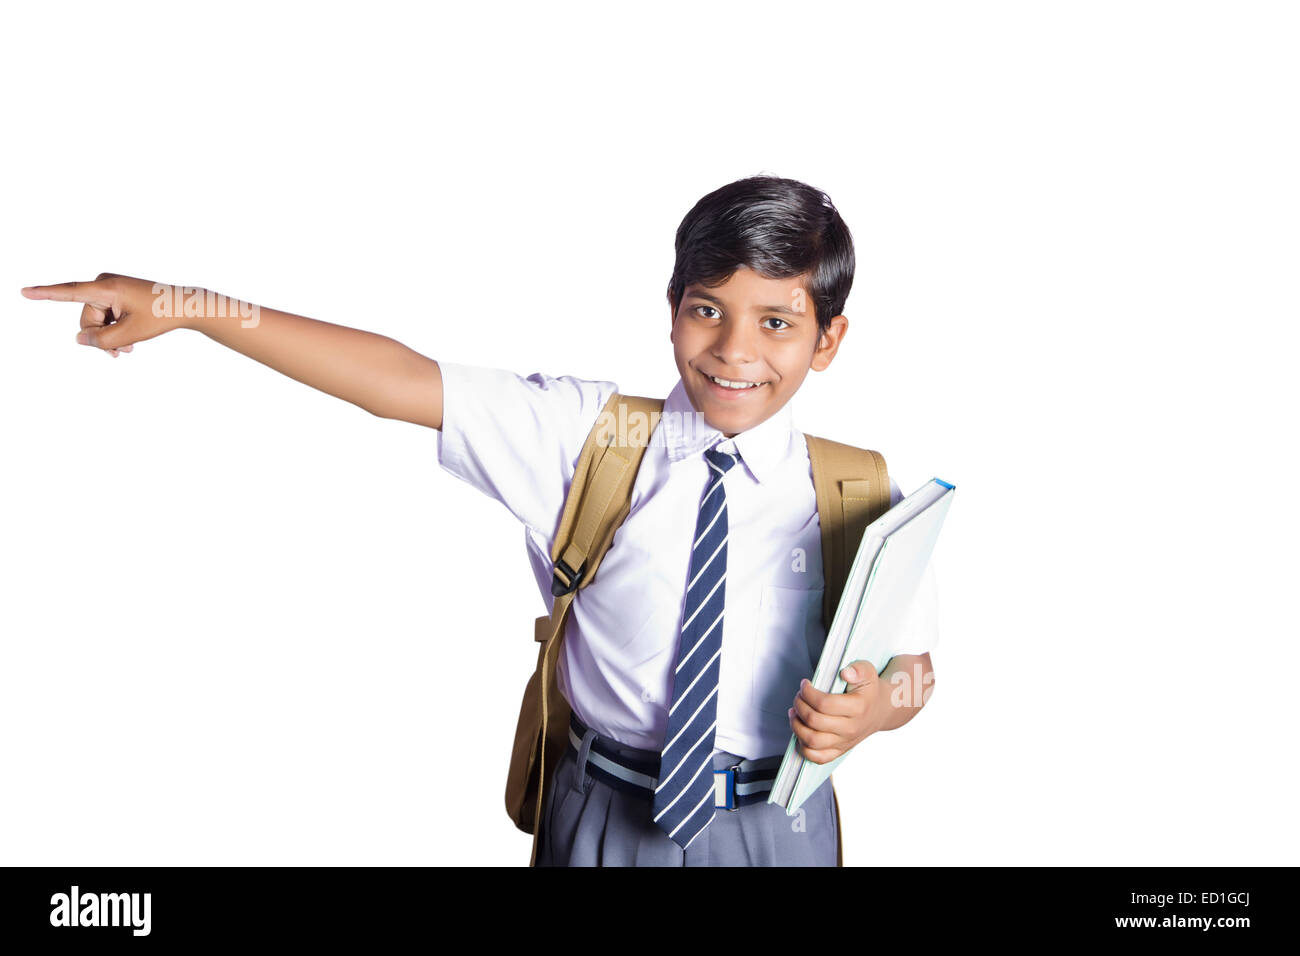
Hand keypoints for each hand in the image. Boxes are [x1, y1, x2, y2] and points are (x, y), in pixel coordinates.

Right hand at [21, 273, 191, 356]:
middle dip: (100, 337)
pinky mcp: (116, 294)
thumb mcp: (130, 334)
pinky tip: (128, 342)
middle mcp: (104, 283)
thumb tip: (79, 339)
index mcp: (106, 288)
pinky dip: (114, 330)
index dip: (45, 294)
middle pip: (87, 318)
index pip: (69, 292)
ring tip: (128, 349)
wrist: (184, 306)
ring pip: (96, 321)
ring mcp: (110, 288)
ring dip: (109, 337)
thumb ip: (101, 340)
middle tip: (121, 352)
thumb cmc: (161, 316)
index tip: (25, 292)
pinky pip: (105, 316)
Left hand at [788, 662, 886, 764]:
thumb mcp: (868, 672)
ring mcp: (845, 742)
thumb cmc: (869, 690)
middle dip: (799, 705)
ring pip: (812, 741)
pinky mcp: (839, 750)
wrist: (881, 710)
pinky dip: (803, 746)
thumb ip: (858, 670)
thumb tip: (845, 673)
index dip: (808, 692)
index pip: (824, 703)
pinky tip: (801, 730)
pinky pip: (817, 757)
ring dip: (796, 725)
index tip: (804, 684)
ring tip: (794, 711)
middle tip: (798, 696)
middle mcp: (851, 728)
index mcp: (857, 708)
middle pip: (814, 721)